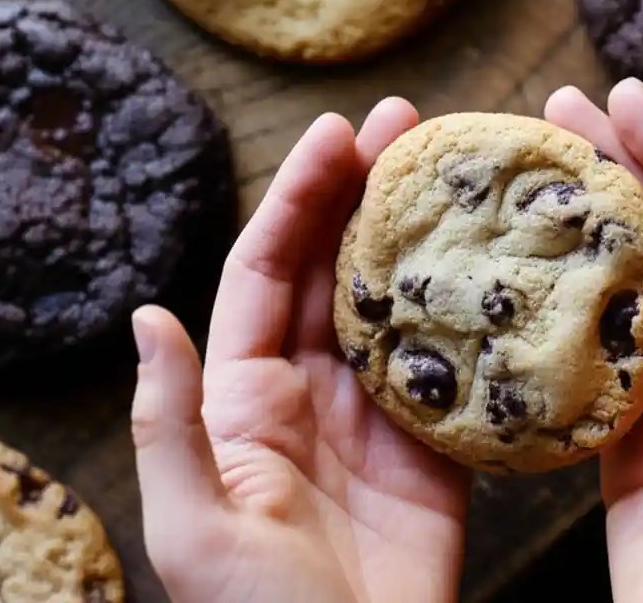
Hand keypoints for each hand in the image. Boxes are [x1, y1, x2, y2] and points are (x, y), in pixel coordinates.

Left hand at [129, 99, 469, 602]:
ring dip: (420, 233)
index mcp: (242, 397)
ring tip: (458, 166)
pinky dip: (472, 310)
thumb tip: (145, 315)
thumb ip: (169, 419)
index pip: (266, 271)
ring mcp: (374, 416)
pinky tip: (498, 261)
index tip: (337, 134)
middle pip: (334, 267)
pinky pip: (452, 363)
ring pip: (395, 301)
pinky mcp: (434, 449)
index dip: (298, 198)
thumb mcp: (192, 523)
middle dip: (365, 189)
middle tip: (412, 120)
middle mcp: (305, 392)